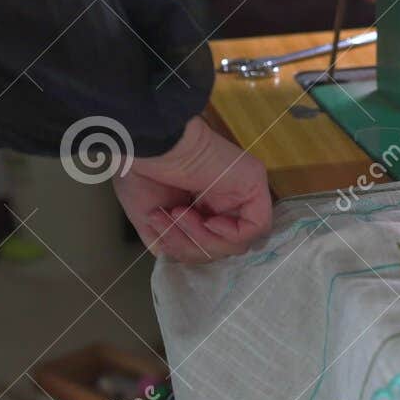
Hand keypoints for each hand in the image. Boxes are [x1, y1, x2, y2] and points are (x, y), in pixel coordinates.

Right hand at [112, 117, 272, 261]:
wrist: (150, 143)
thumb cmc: (143, 170)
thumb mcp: (149, 216)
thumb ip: (166, 241)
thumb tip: (172, 256)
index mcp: (200, 207)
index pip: (205, 248)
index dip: (183, 249)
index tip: (159, 229)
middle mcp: (223, 202)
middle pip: (219, 249)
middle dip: (188, 245)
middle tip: (164, 219)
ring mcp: (240, 194)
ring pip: (236, 243)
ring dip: (202, 238)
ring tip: (179, 212)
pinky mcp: (254, 185)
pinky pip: (256, 227)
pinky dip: (230, 234)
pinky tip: (209, 221)